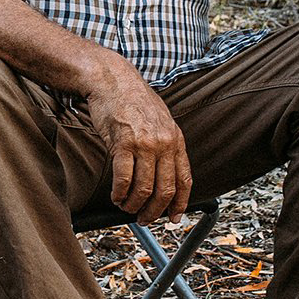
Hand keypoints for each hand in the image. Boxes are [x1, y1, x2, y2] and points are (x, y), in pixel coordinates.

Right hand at [86, 68, 192, 224]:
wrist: (113, 81)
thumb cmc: (134, 101)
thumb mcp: (160, 122)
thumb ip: (165, 147)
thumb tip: (163, 176)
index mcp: (176, 140)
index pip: (185, 180)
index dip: (181, 204)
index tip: (174, 217)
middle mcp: (164, 144)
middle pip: (165, 190)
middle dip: (154, 211)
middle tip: (144, 218)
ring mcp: (144, 144)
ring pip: (144, 190)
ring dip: (133, 205)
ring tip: (125, 206)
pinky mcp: (123, 144)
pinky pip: (123, 180)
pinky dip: (119, 194)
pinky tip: (116, 196)